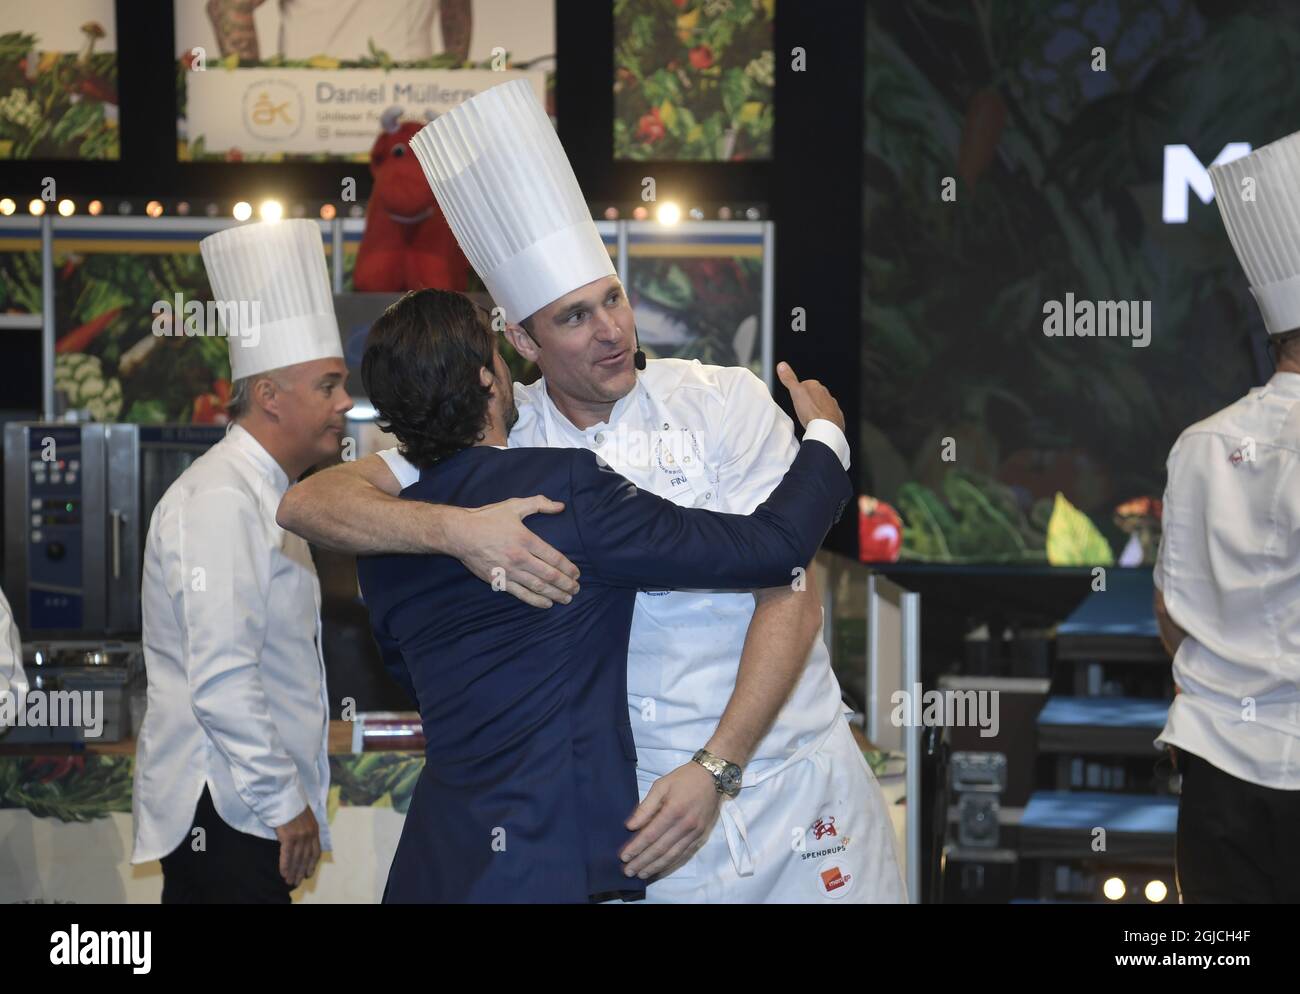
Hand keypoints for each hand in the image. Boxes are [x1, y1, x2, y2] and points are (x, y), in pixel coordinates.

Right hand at [275, 806, 320, 887]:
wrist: (285, 795)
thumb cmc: (292, 804)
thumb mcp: (305, 816)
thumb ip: (306, 828)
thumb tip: (303, 840)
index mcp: (315, 829)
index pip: (316, 852)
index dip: (312, 864)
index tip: (309, 873)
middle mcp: (309, 834)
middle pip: (306, 858)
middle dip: (302, 872)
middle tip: (297, 882)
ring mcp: (300, 836)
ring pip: (297, 859)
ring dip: (293, 872)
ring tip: (290, 882)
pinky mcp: (289, 837)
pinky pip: (287, 855)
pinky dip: (285, 865)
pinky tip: (283, 873)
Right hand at [447, 496, 580, 608]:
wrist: (460, 534)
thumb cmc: (487, 518)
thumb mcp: (514, 506)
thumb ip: (539, 504)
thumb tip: (560, 506)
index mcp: (526, 540)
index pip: (554, 558)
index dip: (568, 568)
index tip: (577, 574)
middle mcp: (520, 558)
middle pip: (549, 575)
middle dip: (566, 584)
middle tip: (576, 589)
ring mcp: (509, 571)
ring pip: (538, 587)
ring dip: (555, 594)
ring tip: (567, 598)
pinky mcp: (499, 580)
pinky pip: (521, 594)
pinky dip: (536, 600)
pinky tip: (547, 603)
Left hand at [620, 762, 720, 879]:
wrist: (712, 777)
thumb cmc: (683, 779)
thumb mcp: (661, 785)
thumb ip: (646, 807)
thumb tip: (631, 826)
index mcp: (673, 810)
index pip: (651, 834)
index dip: (636, 847)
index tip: (624, 857)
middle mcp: (685, 825)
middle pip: (660, 849)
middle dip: (643, 862)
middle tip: (628, 872)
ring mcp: (695, 833)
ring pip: (672, 855)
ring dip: (655, 867)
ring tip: (641, 875)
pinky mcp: (701, 837)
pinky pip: (684, 855)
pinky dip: (671, 864)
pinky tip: (660, 869)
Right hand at [777, 361, 843, 432]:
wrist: (827, 429)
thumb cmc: (812, 412)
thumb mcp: (795, 393)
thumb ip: (789, 379)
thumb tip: (782, 365)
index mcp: (816, 386)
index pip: (805, 384)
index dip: (798, 391)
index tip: (795, 397)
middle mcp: (827, 394)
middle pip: (815, 395)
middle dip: (808, 400)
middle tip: (800, 408)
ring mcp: (833, 406)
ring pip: (823, 405)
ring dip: (816, 409)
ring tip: (809, 417)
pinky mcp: (837, 418)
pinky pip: (829, 416)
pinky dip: (824, 419)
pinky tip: (818, 424)